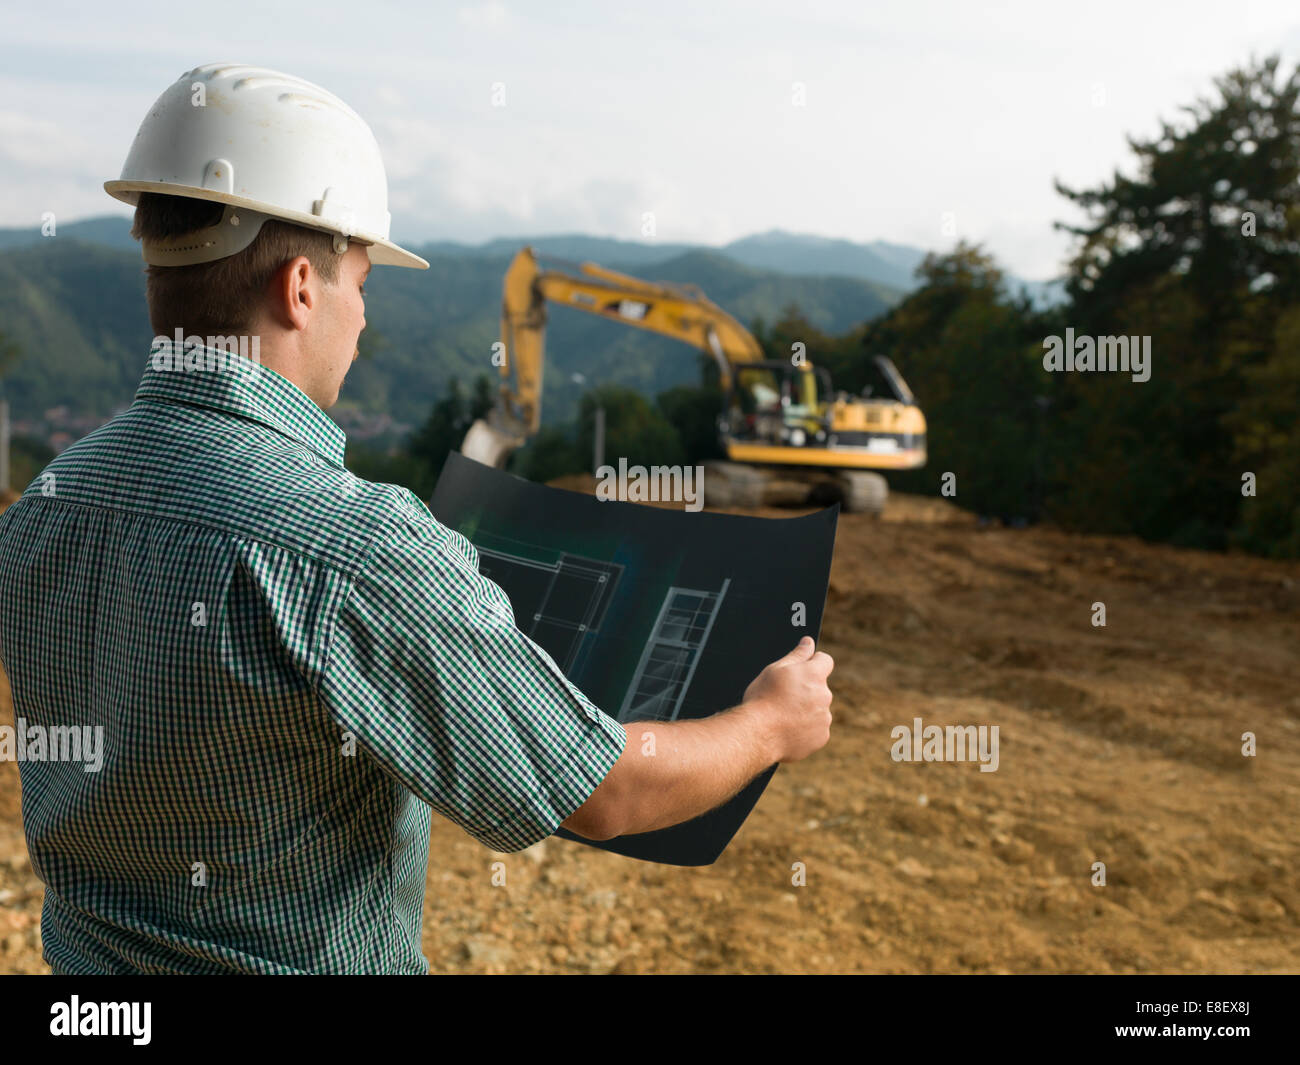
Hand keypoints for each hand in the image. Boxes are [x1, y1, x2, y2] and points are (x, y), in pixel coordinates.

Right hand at [743, 636, 833, 763]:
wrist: (758, 734)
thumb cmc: (762, 699)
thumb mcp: (775, 670)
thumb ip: (796, 655)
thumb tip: (808, 642)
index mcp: (814, 675)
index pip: (825, 660)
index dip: (813, 663)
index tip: (800, 670)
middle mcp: (824, 695)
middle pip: (820, 687)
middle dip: (807, 690)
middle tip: (783, 697)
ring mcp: (824, 718)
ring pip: (818, 709)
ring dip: (806, 710)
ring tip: (783, 716)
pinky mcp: (821, 737)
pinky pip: (816, 729)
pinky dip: (806, 729)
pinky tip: (787, 730)